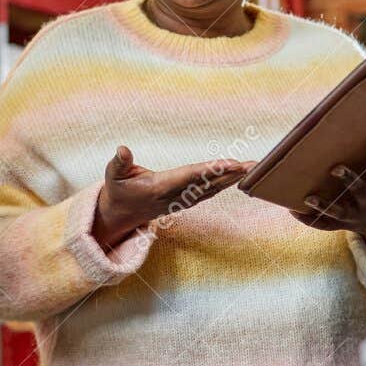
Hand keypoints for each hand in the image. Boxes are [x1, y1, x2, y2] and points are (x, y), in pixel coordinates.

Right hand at [92, 145, 251, 249]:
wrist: (121, 215)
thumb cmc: (118, 191)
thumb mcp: (112, 176)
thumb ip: (119, 163)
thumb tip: (122, 149)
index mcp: (159, 188)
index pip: (189, 177)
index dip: (209, 170)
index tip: (228, 164)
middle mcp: (175, 196)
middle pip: (207, 184)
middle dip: (230, 174)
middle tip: (252, 165)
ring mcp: (181, 201)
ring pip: (211, 189)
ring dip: (232, 178)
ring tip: (252, 168)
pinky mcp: (185, 201)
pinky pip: (209, 192)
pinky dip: (225, 183)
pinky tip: (238, 176)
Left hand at [294, 133, 365, 274]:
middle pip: (360, 192)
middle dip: (349, 180)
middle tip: (335, 168)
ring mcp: (355, 216)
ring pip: (338, 212)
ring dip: (324, 205)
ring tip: (309, 197)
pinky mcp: (341, 224)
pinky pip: (323, 225)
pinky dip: (308, 219)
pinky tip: (292, 210)